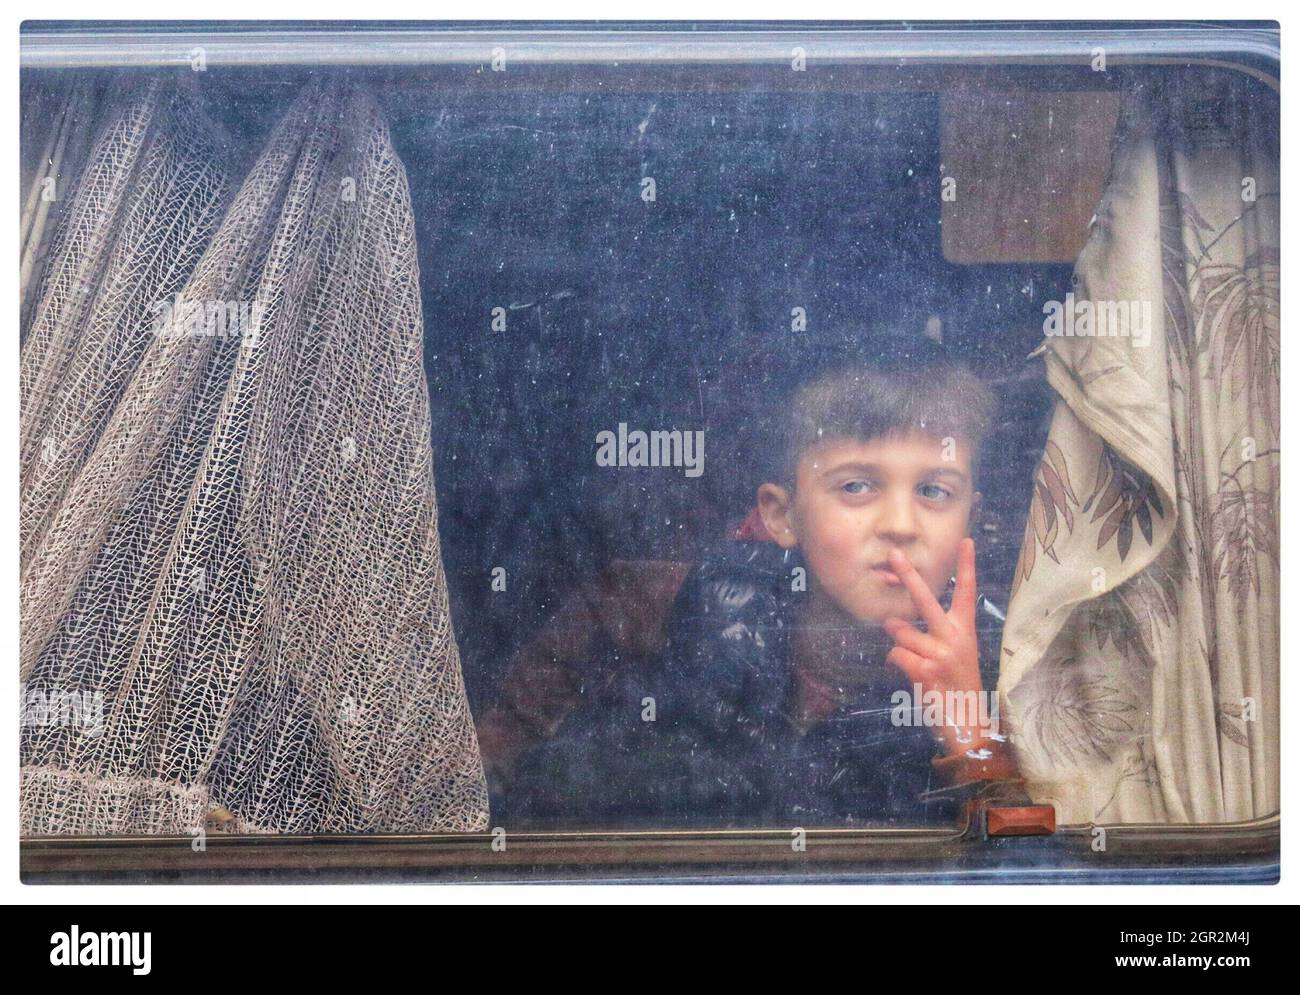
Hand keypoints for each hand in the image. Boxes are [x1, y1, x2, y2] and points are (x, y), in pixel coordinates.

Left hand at [882, 538, 985, 756]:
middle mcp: (954, 637)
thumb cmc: (956, 685)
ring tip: (914, 659)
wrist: (967, 723)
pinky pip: (895, 654)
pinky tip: (910, 675)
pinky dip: (895, 663)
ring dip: (898, 643)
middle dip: (907, 575)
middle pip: (925, 599)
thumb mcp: (955, 655)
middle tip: (893, 553)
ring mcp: (940, 652)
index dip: (966, 566)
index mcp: (965, 631)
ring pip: (900, 632)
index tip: (966, 540)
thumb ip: (931, 634)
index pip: (966, 592)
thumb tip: (893, 620)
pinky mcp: (925, 669)